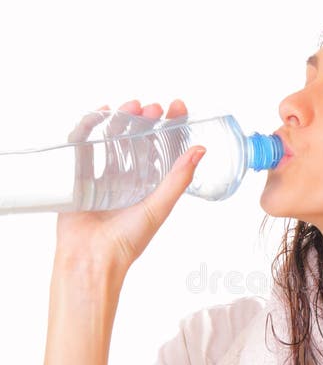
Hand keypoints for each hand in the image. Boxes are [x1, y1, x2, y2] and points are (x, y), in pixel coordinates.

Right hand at [55, 98, 204, 278]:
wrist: (91, 258)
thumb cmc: (126, 242)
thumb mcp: (159, 207)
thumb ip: (178, 179)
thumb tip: (201, 151)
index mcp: (149, 185)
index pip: (163, 148)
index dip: (171, 126)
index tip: (178, 108)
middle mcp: (127, 178)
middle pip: (138, 138)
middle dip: (147, 119)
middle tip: (155, 107)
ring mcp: (103, 175)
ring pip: (113, 138)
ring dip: (123, 118)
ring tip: (133, 105)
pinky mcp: (79, 175)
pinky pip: (84, 144)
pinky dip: (90, 126)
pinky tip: (100, 113)